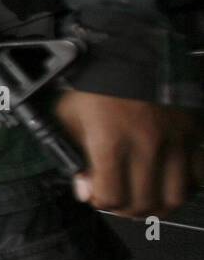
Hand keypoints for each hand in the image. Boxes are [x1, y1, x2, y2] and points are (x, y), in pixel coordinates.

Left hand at [55, 90, 203, 217]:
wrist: (128, 50)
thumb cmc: (94, 83)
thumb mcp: (68, 115)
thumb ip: (73, 155)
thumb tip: (84, 189)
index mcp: (110, 141)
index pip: (111, 196)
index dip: (99, 201)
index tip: (94, 193)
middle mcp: (146, 145)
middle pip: (143, 203)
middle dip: (125, 209)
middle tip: (117, 201)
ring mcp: (174, 141)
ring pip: (175, 196)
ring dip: (157, 204)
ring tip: (143, 198)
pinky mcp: (192, 133)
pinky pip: (198, 175)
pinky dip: (185, 186)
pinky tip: (168, 181)